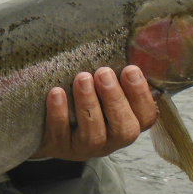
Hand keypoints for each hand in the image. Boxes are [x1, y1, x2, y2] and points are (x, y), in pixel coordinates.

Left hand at [32, 66, 155, 160]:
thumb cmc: (82, 100)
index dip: (141, 95)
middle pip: (124, 128)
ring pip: (93, 133)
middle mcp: (110, 140)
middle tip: (103, 72)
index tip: (130, 69)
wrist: (46, 126)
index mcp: (127, 123)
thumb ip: (116, 76)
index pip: (146, 116)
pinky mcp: (59, 147)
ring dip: (89, 104)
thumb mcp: (102, 89)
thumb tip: (126, 46)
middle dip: (115, 99)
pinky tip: (56, 92)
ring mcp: (84, 147)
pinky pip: (60, 133)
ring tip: (82, 78)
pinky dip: (59, 113)